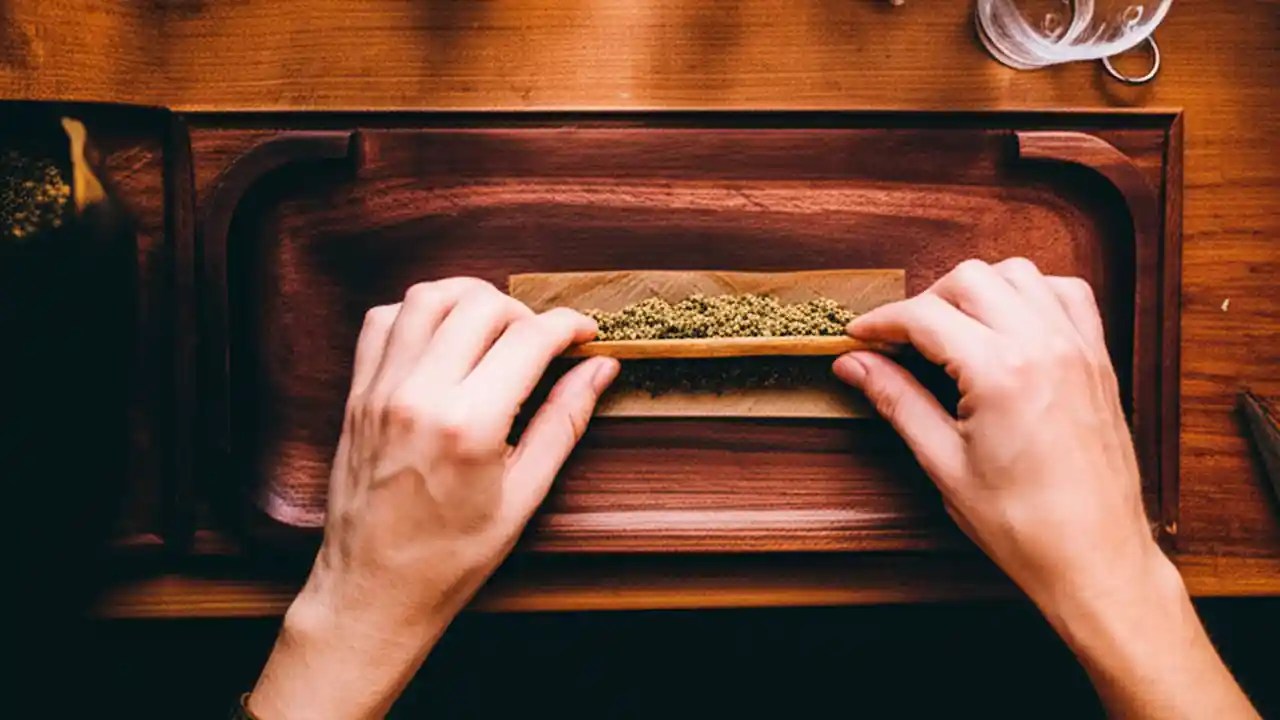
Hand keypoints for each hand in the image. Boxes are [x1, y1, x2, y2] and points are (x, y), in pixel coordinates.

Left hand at [250, 278, 618, 718]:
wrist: (373, 589)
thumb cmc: (452, 556)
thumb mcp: (524, 495)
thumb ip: (565, 422)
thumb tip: (601, 369)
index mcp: (469, 425)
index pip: (528, 338)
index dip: (567, 326)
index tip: (584, 333)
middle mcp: (420, 395)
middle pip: (480, 305)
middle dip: (523, 312)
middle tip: (541, 342)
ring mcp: (381, 389)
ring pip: (428, 297)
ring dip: (470, 298)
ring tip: (495, 328)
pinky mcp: (357, 393)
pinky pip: (384, 320)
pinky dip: (418, 313)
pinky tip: (444, 339)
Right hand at [834, 258, 1256, 717]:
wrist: (1094, 557)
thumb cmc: (1022, 525)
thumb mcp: (943, 463)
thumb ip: (897, 401)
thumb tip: (854, 365)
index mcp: (1001, 373)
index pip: (925, 316)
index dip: (881, 322)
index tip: (859, 337)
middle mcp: (1044, 346)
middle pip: (970, 279)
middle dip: (926, 301)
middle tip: (902, 339)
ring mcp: (1078, 347)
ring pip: (1018, 273)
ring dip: (977, 289)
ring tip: (952, 329)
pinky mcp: (1098, 359)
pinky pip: (1067, 294)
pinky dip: (1030, 294)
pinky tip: (1008, 324)